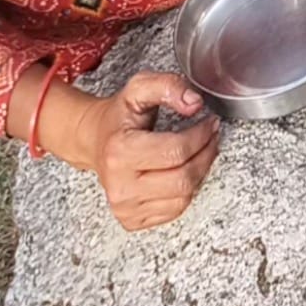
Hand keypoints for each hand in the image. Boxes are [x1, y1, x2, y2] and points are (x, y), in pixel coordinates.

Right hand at [75, 73, 221, 230]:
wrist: (94, 140)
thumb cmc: (118, 118)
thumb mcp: (138, 89)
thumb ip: (168, 86)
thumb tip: (194, 103)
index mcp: (119, 152)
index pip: (177, 151)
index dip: (201, 136)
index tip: (209, 124)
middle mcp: (119, 185)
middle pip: (184, 178)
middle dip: (206, 154)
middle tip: (211, 138)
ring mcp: (124, 207)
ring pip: (184, 197)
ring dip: (200, 172)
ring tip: (199, 152)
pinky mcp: (132, 220)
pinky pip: (176, 210)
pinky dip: (186, 190)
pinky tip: (182, 171)